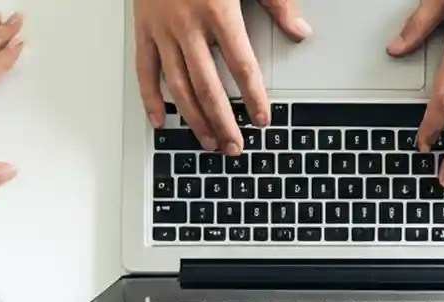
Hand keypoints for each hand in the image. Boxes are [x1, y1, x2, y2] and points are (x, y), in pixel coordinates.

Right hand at [134, 0, 310, 154]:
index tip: (261, 120)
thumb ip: (278, 2)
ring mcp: (162, 30)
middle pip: (208, 85)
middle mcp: (188, 25)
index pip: (241, 66)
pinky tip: (161, 121)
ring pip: (177, 85)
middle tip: (235, 147)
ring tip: (208, 142)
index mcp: (219, 11)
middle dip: (223, 121)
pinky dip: (151, 99)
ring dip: (194, 118)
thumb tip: (300, 31)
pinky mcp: (143, 30)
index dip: (253, 97)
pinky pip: (145, 71)